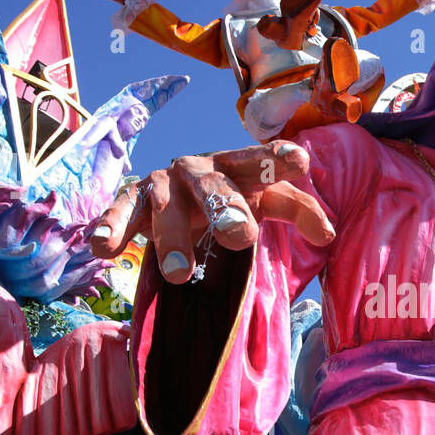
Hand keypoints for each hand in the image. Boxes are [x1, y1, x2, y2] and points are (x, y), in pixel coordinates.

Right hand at [89, 141, 334, 283]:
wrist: (177, 190)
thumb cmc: (232, 196)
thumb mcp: (265, 200)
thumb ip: (298, 210)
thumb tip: (329, 234)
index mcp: (237, 166)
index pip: (261, 161)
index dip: (278, 158)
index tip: (300, 162)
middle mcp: (200, 170)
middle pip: (214, 186)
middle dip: (226, 208)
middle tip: (240, 237)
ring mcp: (163, 183)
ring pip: (166, 207)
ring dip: (172, 239)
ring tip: (182, 276)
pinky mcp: (133, 199)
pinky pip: (120, 211)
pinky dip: (111, 227)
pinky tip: (104, 248)